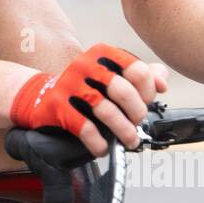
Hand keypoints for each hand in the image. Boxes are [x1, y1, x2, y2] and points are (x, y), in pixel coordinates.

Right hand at [10, 43, 168, 156]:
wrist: (40, 95)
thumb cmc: (83, 86)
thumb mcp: (110, 74)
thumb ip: (139, 75)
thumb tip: (163, 80)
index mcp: (102, 54)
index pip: (136, 69)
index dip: (147, 91)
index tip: (147, 103)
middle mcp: (85, 65)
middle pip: (122, 90)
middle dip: (136, 113)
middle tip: (137, 124)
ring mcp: (70, 85)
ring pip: (105, 111)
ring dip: (123, 131)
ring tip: (128, 140)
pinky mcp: (57, 105)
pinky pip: (84, 127)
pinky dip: (98, 142)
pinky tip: (102, 148)